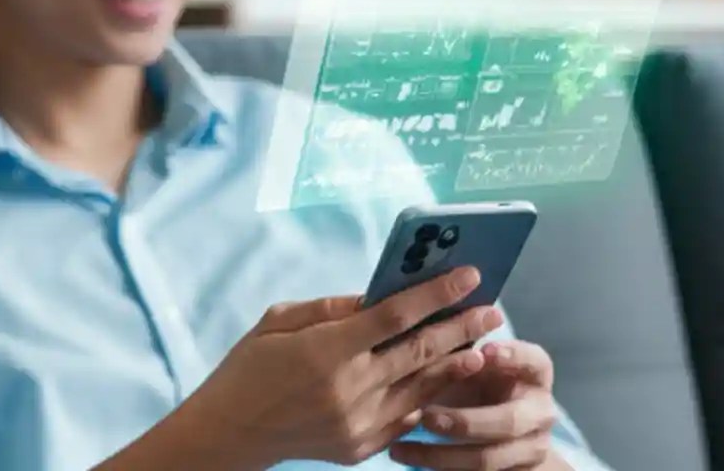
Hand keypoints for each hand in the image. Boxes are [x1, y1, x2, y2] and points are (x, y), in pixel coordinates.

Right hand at [174, 267, 504, 469]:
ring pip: (423, 388)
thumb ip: (334, 307)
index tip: (469, 275)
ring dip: (457, 363)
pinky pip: (407, 418)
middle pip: (421, 351)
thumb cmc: (250, 368)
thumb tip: (381, 295)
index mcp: (326, 351)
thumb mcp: (280, 321)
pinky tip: (446, 378)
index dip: (437, 294)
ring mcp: (357, 424)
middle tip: (494, 309)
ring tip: (484, 343)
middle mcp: (348, 389)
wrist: (229, 435)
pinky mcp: (359, 448)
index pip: (396, 315)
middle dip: (463, 327)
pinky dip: (429, 397)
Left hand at [388, 340, 571, 470]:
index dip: (512, 356)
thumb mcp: (473, 366)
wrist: (498, 432)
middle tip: (426, 417)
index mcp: (535, 372)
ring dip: (442, 455)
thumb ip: (458, 353)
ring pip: (488, 458)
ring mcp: (532, 447)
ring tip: (401, 448)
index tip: (483, 351)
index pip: (532, 360)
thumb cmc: (477, 382)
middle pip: (509, 421)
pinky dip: (441, 469)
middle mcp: (541, 410)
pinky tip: (410, 460)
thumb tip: (421, 333)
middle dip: (465, 422)